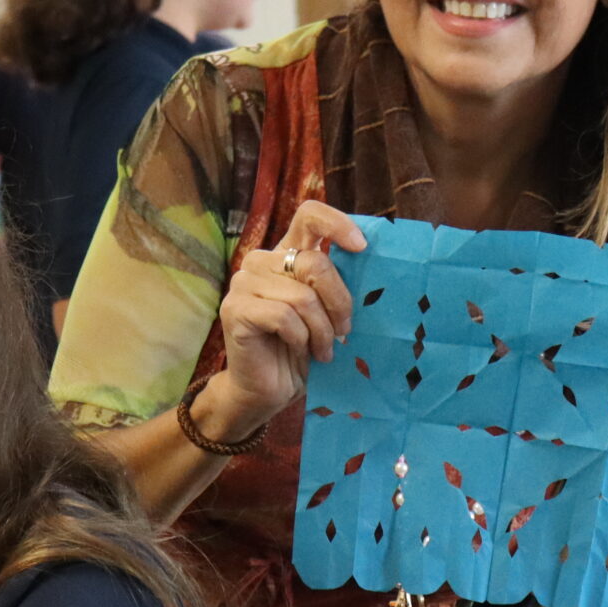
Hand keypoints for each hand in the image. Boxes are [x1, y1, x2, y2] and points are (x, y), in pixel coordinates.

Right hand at [210, 200, 368, 437]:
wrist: (271, 389)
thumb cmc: (305, 350)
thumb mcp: (329, 313)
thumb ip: (338, 285)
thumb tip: (372, 263)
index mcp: (287, 255)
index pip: (309, 216)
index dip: (337, 225)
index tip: (361, 248)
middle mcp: (262, 261)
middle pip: (314, 264)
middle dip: (339, 303)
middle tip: (343, 332)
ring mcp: (244, 283)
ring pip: (302, 296)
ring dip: (321, 330)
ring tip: (324, 350)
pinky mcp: (235, 309)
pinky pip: (284, 317)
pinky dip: (301, 339)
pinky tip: (303, 352)